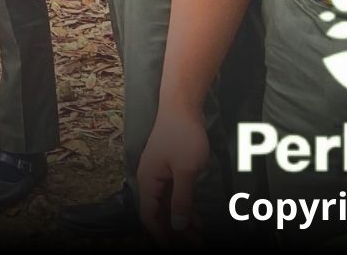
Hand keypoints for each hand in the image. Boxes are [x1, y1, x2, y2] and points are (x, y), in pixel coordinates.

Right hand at [136, 106, 210, 243]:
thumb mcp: (186, 171)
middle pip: (159, 212)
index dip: (161, 234)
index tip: (174, 249)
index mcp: (148, 180)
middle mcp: (151, 179)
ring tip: (198, 237)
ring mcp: (161, 174)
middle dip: (174, 231)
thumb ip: (181, 199)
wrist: (182, 107)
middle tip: (194, 245)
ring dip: (182, 221)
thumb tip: (177, 225)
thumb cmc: (182, 135)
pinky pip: (175, 194)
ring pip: (169, 205)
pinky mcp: (171, 169)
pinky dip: (185, 207)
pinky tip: (197, 219)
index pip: (149, 215)